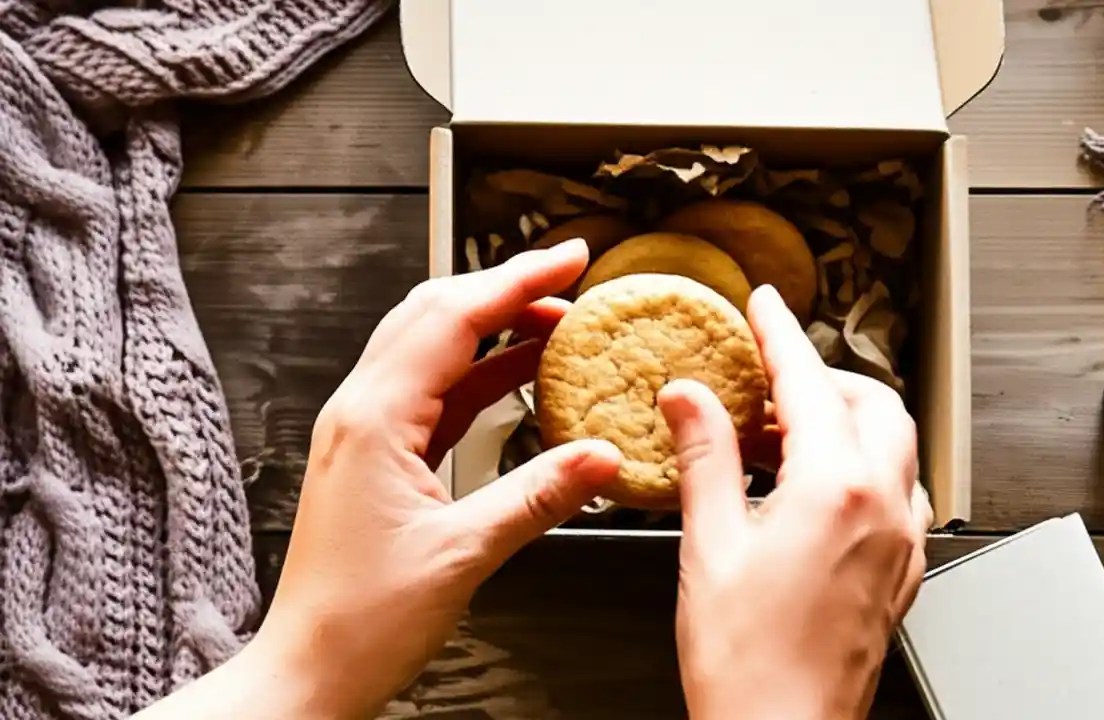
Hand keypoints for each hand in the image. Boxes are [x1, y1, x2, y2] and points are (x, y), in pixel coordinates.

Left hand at [249, 239, 620, 717]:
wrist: (310, 670)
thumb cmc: (361, 621)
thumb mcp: (463, 554)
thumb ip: (539, 497)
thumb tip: (602, 456)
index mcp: (375, 419)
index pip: (453, 318)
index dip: (517, 280)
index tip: (569, 258)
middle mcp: (361, 412)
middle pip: (436, 314)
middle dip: (505, 289)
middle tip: (568, 281)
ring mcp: (365, 432)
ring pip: (433, 348)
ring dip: (494, 328)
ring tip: (556, 324)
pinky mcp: (377, 457)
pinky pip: (435, 393)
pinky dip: (482, 374)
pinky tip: (520, 377)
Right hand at [659, 285, 930, 719]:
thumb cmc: (746, 664)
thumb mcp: (708, 545)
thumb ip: (705, 458)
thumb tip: (689, 398)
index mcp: (835, 490)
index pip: (808, 383)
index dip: (779, 335)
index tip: (763, 305)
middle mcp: (883, 508)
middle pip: (871, 402)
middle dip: (820, 376)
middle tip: (766, 377)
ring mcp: (901, 543)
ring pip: (893, 446)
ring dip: (845, 421)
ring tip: (783, 435)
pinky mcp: (900, 575)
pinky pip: (898, 493)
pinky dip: (861, 467)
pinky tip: (814, 490)